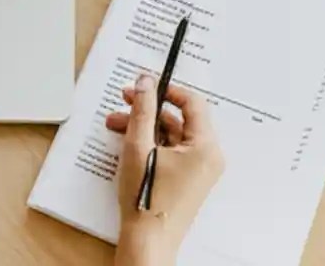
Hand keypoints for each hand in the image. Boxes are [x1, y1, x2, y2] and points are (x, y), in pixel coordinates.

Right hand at [106, 75, 224, 265]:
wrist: (148, 241)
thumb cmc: (147, 200)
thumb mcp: (139, 146)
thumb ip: (142, 110)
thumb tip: (146, 83)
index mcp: (205, 147)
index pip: (193, 103)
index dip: (167, 90)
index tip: (146, 85)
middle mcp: (208, 157)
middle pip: (179, 119)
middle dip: (148, 110)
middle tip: (126, 101)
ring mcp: (199, 170)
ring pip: (172, 135)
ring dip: (145, 127)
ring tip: (116, 125)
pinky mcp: (188, 180)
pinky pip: (172, 151)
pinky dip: (151, 144)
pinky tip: (128, 142)